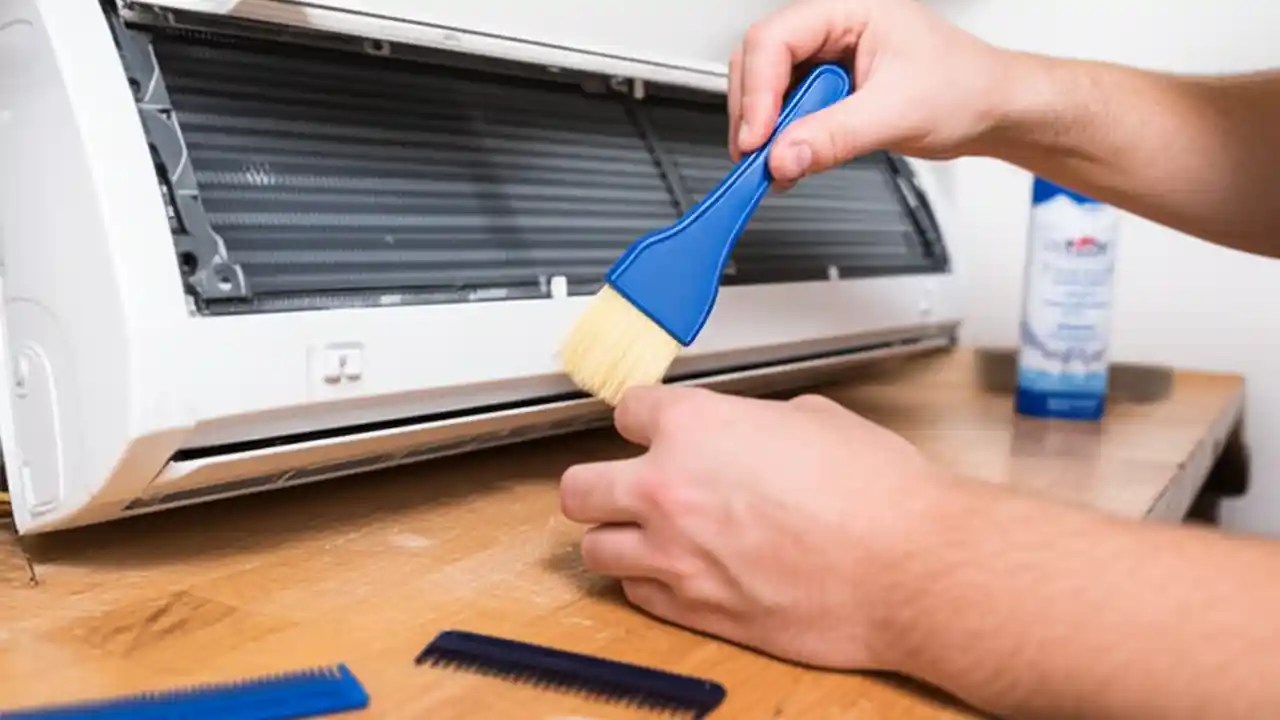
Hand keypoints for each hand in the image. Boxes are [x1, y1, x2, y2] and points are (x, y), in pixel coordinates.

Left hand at [558, 386, 954, 669]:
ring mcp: (674, 555)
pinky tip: (675, 572)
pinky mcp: (693, 609)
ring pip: (594, 548)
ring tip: (643, 536)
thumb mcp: (815, 419)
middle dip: (598, 484)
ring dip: (616, 538)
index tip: (650, 429)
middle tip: (620, 487)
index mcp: (695, 427)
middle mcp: (668, 489)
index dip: (644, 420)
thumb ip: (756, 422)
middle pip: (580, 487)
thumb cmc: (876, 494)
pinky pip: (636, 594)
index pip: (627, 412)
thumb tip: (748, 433)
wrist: (910, 567)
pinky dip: (648, 582)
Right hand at [729, 0, 1020, 184]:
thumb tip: (784, 157)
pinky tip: (790, 161)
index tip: (758, 139)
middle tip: (758, 156)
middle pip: (758, 60)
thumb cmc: (965, 88)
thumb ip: (834, 136)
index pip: (776, 39)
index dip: (758, 90)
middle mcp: (832, 27)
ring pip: (766, 86)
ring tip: (776, 163)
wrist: (990, 109)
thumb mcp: (897, 113)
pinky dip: (781, 139)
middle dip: (753, 112)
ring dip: (764, 130)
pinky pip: (786, 109)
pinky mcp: (827, 88)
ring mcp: (827, 57)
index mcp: (850, 8)